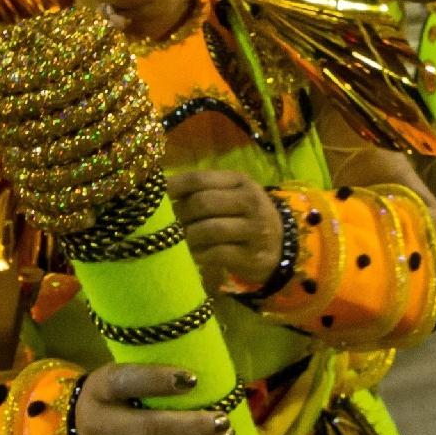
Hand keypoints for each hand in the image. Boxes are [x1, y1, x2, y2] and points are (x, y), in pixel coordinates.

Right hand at [74, 365, 231, 434]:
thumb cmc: (116, 397)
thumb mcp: (121, 376)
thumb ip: (150, 376)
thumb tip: (203, 377)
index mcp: (99, 391)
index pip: (126, 382)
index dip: (159, 380)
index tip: (194, 379)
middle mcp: (99, 427)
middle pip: (151, 429)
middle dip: (193, 426)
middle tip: (222, 419)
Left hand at [166, 169, 280, 292]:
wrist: (282, 245)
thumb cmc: (245, 216)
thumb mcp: (232, 195)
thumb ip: (203, 190)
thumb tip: (159, 193)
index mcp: (240, 181)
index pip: (199, 179)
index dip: (173, 187)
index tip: (153, 197)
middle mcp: (250, 201)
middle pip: (203, 203)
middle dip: (179, 215)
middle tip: (165, 225)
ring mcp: (254, 229)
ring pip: (209, 229)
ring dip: (186, 237)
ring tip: (176, 241)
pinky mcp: (251, 256)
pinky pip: (216, 254)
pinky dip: (198, 255)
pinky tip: (191, 256)